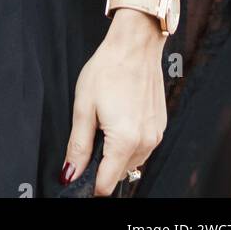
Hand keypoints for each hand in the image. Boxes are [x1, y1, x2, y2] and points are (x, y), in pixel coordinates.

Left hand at [62, 8, 166, 196]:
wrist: (134, 45)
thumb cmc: (108, 69)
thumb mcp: (84, 107)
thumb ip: (77, 146)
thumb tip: (70, 173)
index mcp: (125, 141)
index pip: (106, 184)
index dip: (89, 184)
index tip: (79, 177)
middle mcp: (145, 142)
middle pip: (119, 173)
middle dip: (102, 165)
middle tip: (90, 136)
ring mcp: (155, 135)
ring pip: (131, 161)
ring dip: (116, 153)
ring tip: (105, 121)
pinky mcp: (160, 126)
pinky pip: (142, 146)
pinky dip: (128, 141)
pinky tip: (119, 117)